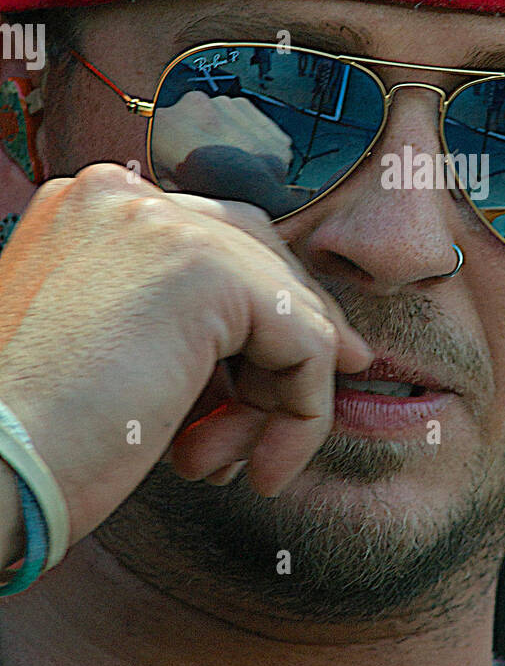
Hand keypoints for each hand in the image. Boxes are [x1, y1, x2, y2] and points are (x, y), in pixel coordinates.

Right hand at [0, 164, 371, 563]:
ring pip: (285, 302)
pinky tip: (263, 470)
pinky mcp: (208, 271)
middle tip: (280, 427)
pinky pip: (307, 342)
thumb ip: (182, 326)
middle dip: (282, 345)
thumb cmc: (36, 440)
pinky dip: (304, 412)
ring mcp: (165, 224)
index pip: (211, 240)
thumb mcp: (110, 353)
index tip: (279, 387)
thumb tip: (303, 339)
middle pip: (256, 255)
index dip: (255, 316)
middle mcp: (122, 196)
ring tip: (224, 463)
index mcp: (86, 207)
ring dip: (277, 397)